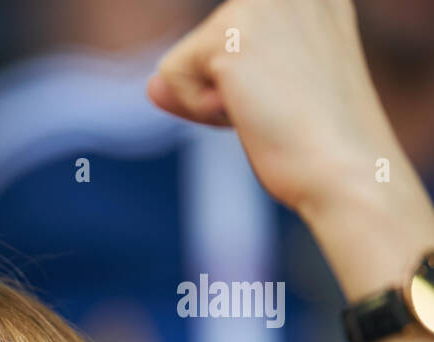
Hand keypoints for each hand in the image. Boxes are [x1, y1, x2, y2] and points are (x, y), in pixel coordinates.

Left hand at [148, 0, 401, 217]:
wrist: (345, 168)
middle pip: (205, 43)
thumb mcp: (266, 92)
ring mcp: (262, 2)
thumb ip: (211, 77)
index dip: (245, 79)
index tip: (292, 93)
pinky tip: (251, 111)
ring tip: (270, 106)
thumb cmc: (317, 140)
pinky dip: (198, 108)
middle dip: (224, 87)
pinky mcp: (229, 31)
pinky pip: (170, 74)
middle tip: (280, 105)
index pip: (229, 36)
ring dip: (210, 99)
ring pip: (183, 59)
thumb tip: (151, 87)